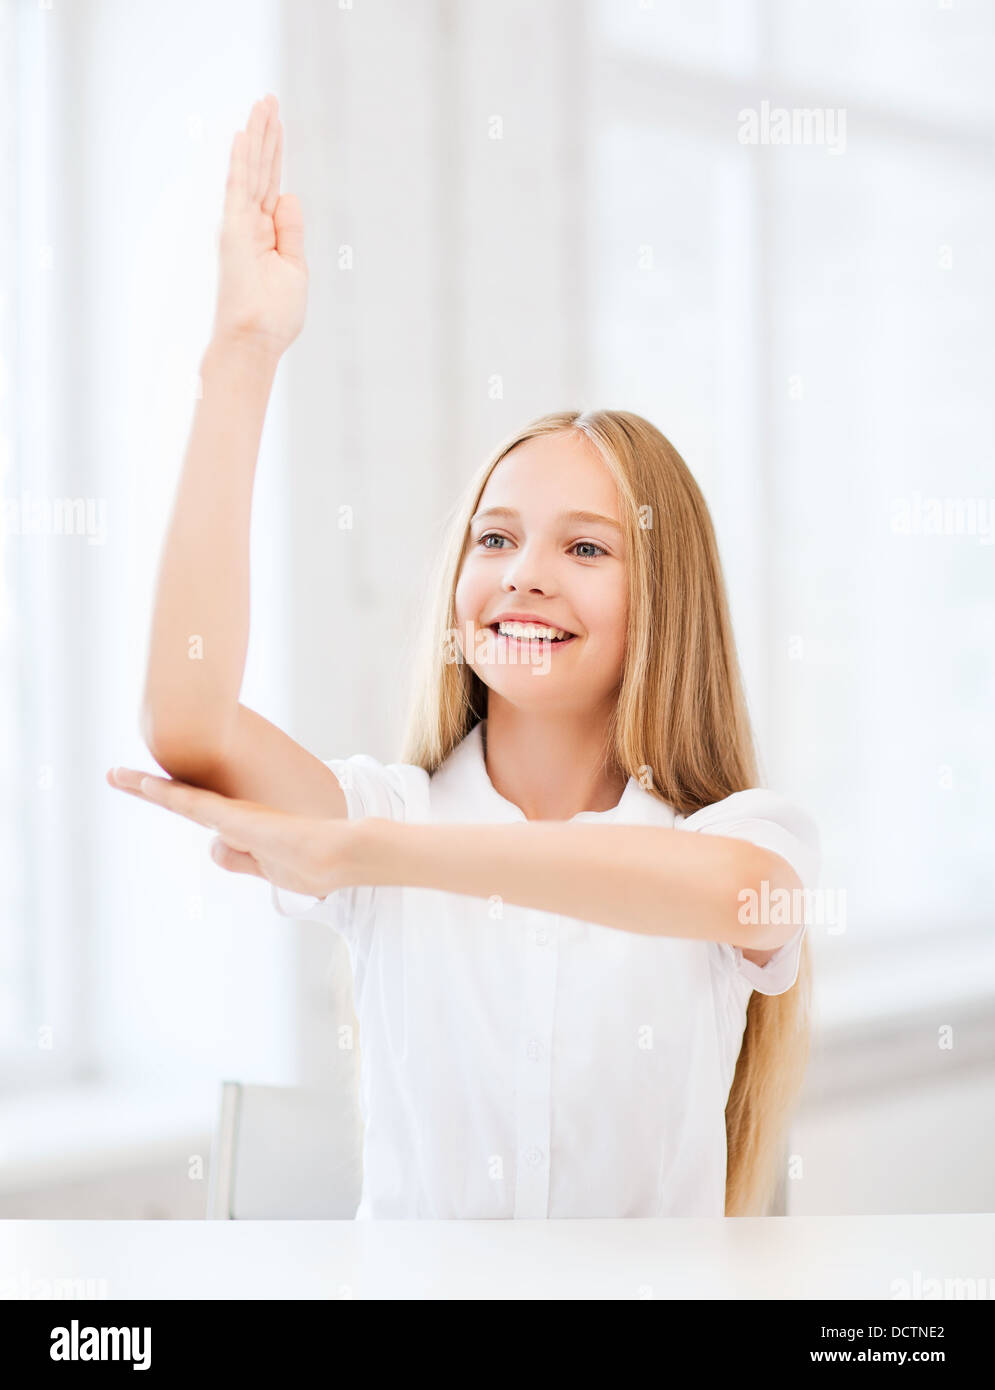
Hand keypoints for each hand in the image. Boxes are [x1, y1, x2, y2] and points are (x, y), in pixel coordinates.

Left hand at [106, 766, 355, 899]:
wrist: (339, 855)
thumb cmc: (309, 863)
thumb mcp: (264, 867)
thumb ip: (236, 857)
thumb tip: (212, 846)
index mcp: (238, 826)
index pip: (192, 809)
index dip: (167, 797)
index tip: (141, 786)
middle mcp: (232, 814)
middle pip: (180, 798)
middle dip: (147, 787)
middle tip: (115, 775)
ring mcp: (234, 814)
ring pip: (181, 799)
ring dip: (147, 788)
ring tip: (116, 776)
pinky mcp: (238, 819)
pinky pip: (195, 805)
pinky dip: (168, 794)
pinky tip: (145, 786)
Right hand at [213, 93, 307, 355]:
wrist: (254, 342)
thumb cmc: (273, 316)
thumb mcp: (294, 269)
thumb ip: (291, 231)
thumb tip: (289, 195)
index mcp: (266, 234)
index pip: (272, 185)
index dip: (276, 155)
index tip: (277, 125)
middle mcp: (251, 225)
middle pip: (261, 170)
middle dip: (266, 135)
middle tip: (268, 99)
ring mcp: (240, 226)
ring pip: (249, 172)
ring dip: (256, 137)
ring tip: (262, 104)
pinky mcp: (233, 231)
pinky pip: (238, 189)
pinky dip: (241, 162)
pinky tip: (243, 136)